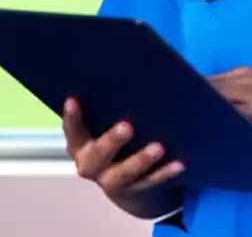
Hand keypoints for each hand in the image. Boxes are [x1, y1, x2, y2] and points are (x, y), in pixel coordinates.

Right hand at [62, 97, 184, 198]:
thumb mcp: (100, 122)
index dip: (72, 117)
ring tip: (158, 147)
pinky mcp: (134, 189)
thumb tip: (118, 62)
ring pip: (124, 173)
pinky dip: (164, 173)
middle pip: (97, 155)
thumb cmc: (108, 135)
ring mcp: (111, 180)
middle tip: (127, 126)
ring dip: (140, 160)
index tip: (73, 99)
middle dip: (111, 141)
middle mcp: (90, 165)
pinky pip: (150, 182)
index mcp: (79, 144)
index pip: (72, 129)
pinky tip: (179, 163)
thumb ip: (103, 104)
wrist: (119, 179)